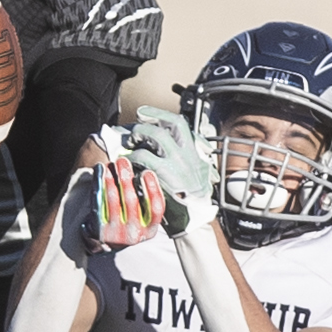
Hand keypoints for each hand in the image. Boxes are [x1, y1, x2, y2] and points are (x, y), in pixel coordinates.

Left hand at [81, 156, 163, 251]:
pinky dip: (99, 186)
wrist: (108, 244)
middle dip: (126, 177)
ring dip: (111, 179)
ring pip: (113, 200)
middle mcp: (134, 234)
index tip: (147, 172)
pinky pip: (99, 204)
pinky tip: (100, 174)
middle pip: (131, 201)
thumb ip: (147, 202)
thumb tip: (146, 172)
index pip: (155, 208)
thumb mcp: (143, 220)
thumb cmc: (129, 223)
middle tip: (122, 162)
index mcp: (149, 230)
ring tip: (110, 165)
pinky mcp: (100, 230)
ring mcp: (116, 233)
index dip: (152, 189)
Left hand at [126, 106, 214, 236]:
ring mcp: (175, 165)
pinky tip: (130, 164)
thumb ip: (194, 156)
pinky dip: (134, 159)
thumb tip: (188, 144)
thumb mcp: (201, 172)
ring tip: (129, 148)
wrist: (195, 218)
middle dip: (142, 128)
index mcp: (193, 151)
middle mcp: (185, 155)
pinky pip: (144, 159)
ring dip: (137, 142)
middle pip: (160, 130)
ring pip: (151, 142)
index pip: (177, 123)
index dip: (158, 114)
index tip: (143, 113)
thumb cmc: (195, 197)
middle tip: (133, 134)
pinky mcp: (163, 176)